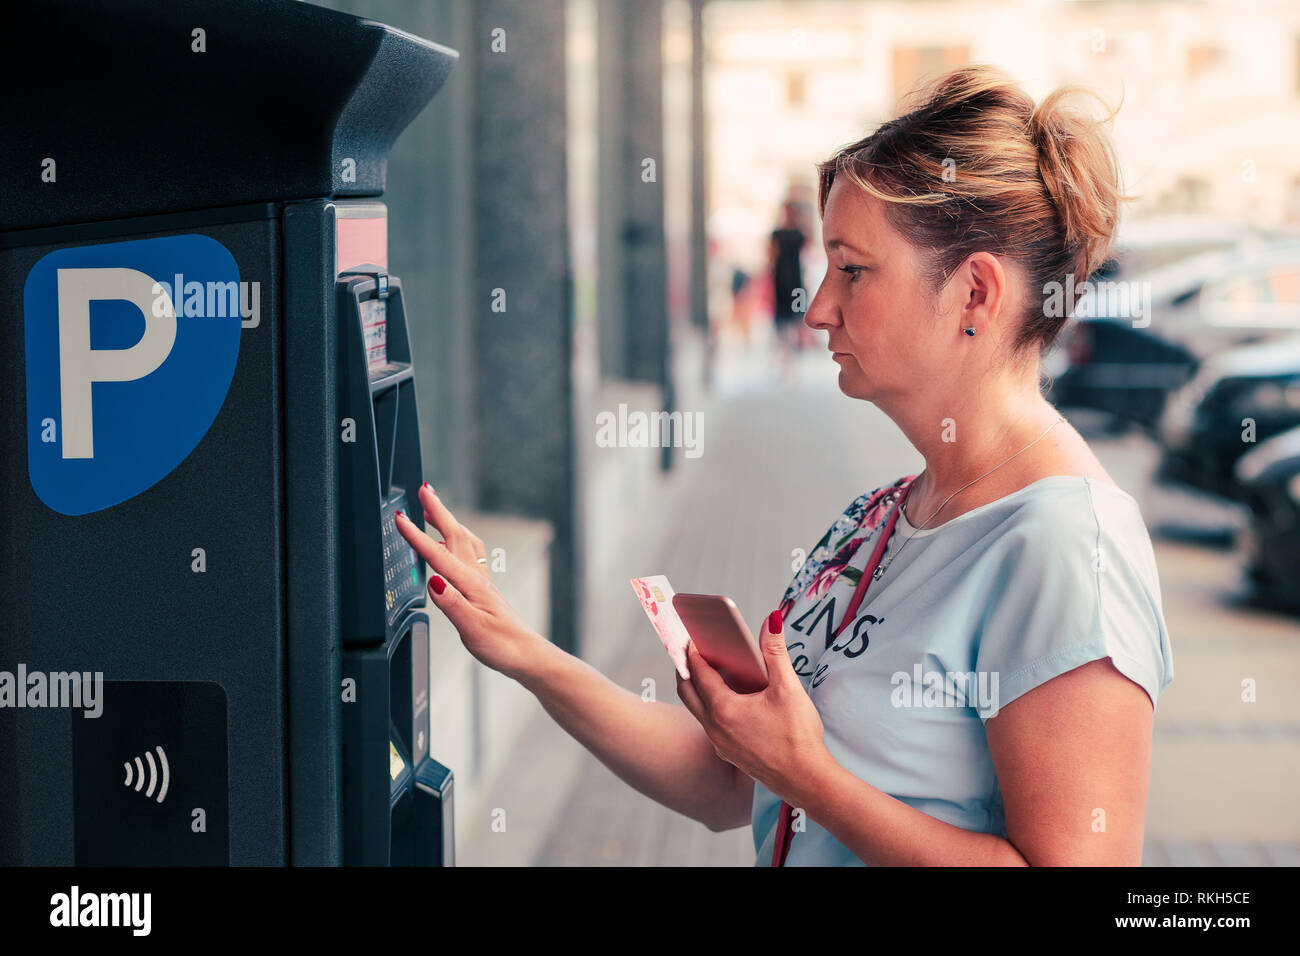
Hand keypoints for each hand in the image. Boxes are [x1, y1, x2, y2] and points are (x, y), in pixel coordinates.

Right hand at [395, 485, 541, 678]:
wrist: (527, 655)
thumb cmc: (503, 646)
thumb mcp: (473, 630)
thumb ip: (452, 605)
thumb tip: (432, 581)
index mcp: (470, 584)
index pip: (438, 555)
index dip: (417, 536)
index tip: (400, 518)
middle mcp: (477, 577)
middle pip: (454, 536)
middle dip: (437, 511)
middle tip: (424, 489)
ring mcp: (481, 581)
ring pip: (463, 541)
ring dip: (447, 522)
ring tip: (433, 509)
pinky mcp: (483, 589)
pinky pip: (468, 554)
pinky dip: (457, 540)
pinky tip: (454, 545)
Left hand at [675, 609, 828, 797]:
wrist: (807, 781)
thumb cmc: (799, 736)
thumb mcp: (788, 688)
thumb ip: (776, 651)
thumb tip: (773, 619)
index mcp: (724, 709)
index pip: (698, 672)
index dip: (693, 651)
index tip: (691, 635)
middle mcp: (714, 728)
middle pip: (687, 691)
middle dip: (685, 668)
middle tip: (686, 649)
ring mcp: (719, 744)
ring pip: (697, 710)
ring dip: (697, 689)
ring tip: (706, 670)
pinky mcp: (728, 754)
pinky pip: (710, 725)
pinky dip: (710, 707)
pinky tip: (728, 700)